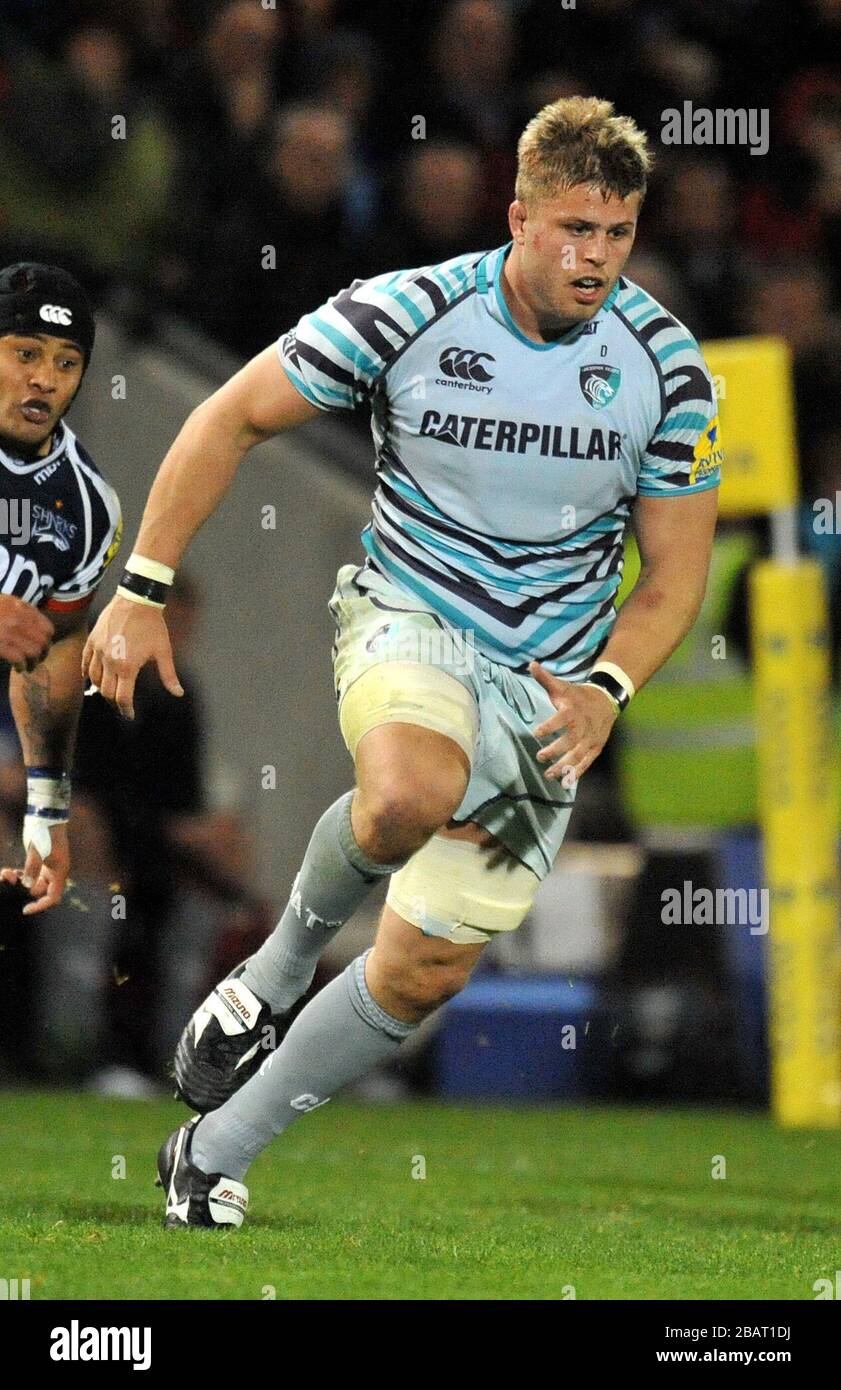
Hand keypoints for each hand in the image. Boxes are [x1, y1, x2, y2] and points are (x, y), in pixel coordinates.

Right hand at [0, 593, 52, 670]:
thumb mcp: (4, 602)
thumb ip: (20, 610)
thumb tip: (36, 628)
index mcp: (19, 607)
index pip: (46, 626)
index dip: (47, 640)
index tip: (42, 647)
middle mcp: (17, 618)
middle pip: (43, 641)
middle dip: (43, 654)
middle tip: (36, 661)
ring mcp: (8, 631)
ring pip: (35, 651)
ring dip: (33, 662)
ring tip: (27, 667)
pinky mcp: (0, 644)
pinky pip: (20, 658)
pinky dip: (22, 666)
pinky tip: (18, 668)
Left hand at [0, 822, 70, 915]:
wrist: (44, 815)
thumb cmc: (45, 833)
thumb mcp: (37, 852)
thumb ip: (32, 869)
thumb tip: (28, 886)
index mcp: (59, 871)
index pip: (53, 897)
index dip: (40, 906)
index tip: (25, 909)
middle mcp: (54, 871)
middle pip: (40, 891)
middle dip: (23, 888)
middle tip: (8, 876)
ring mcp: (46, 866)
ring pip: (32, 883)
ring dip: (18, 881)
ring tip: (6, 872)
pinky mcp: (38, 861)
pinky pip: (28, 874)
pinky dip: (19, 874)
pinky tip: (8, 871)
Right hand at [82, 595, 182, 719]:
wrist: (137, 599)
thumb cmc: (153, 626)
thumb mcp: (164, 651)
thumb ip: (169, 675)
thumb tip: (178, 693)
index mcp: (127, 666)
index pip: (122, 697)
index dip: (126, 710)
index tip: (130, 715)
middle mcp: (109, 661)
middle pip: (106, 692)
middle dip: (114, 702)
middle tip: (122, 705)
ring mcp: (98, 650)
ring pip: (93, 678)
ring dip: (101, 688)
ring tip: (110, 691)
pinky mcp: (92, 639)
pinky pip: (85, 662)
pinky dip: (87, 673)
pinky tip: (91, 678)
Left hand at [529, 660, 617, 784]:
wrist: (606, 700)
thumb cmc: (577, 695)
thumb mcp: (562, 686)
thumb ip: (545, 678)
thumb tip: (531, 664)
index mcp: (573, 710)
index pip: (561, 719)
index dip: (549, 725)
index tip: (536, 732)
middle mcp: (583, 726)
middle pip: (571, 741)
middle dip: (556, 750)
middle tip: (540, 756)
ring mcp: (591, 739)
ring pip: (578, 755)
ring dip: (564, 766)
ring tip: (549, 774)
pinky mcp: (595, 748)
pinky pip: (587, 762)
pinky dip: (577, 773)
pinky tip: (565, 782)